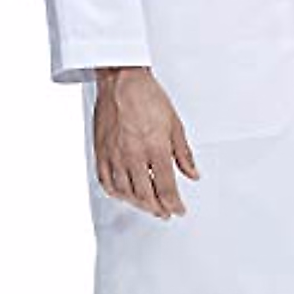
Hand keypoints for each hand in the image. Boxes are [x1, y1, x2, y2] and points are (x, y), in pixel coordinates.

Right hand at [93, 66, 198, 218]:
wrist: (122, 80)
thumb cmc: (148, 97)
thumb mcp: (174, 123)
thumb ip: (184, 153)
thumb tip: (193, 174)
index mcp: (155, 147)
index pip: (166, 187)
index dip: (174, 203)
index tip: (179, 210)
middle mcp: (133, 155)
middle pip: (146, 195)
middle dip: (158, 208)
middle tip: (165, 212)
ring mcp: (114, 156)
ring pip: (126, 192)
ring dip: (139, 204)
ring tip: (149, 206)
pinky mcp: (101, 153)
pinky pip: (106, 182)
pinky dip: (117, 193)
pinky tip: (124, 195)